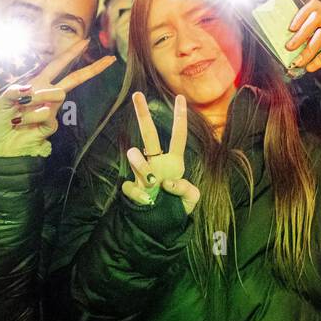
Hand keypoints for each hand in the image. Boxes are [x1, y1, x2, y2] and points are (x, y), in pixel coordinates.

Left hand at [0, 39, 115, 155]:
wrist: (4, 143)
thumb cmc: (3, 120)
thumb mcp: (2, 100)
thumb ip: (14, 90)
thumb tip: (31, 88)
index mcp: (38, 83)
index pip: (57, 64)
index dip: (71, 53)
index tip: (86, 41)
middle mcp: (48, 94)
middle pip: (75, 78)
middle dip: (92, 68)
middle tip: (109, 59)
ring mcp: (52, 109)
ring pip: (59, 93)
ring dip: (37, 98)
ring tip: (20, 110)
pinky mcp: (52, 124)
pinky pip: (45, 113)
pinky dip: (28, 117)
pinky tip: (20, 123)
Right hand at [121, 92, 198, 213]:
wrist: (161, 225)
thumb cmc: (177, 206)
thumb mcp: (191, 199)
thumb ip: (186, 190)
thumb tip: (167, 183)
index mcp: (174, 162)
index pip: (178, 136)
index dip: (179, 117)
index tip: (180, 97)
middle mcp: (157, 163)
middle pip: (149, 135)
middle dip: (143, 114)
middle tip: (137, 95)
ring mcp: (143, 175)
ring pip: (135, 156)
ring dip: (140, 164)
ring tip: (146, 172)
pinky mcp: (133, 189)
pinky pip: (128, 185)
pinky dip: (137, 193)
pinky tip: (146, 201)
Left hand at [287, 0, 320, 71]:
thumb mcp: (320, 29)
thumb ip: (307, 31)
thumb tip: (288, 42)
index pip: (314, 5)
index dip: (301, 15)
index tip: (291, 29)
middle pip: (317, 18)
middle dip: (301, 34)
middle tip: (289, 47)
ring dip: (308, 50)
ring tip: (298, 62)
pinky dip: (318, 60)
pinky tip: (309, 67)